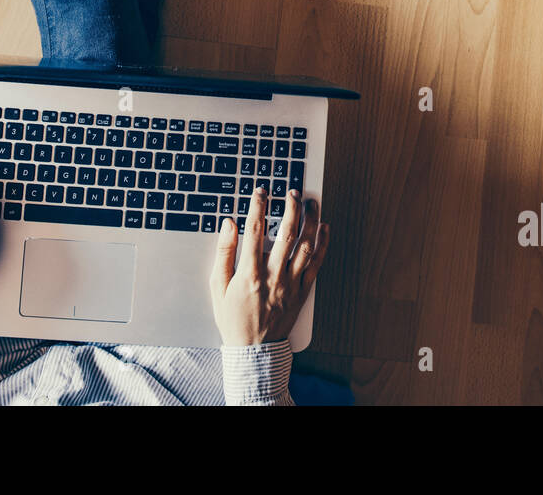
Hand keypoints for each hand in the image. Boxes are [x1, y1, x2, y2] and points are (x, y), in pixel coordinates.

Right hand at [210, 188, 329, 345]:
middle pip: (286, 233)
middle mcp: (273, 276)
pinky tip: (325, 228)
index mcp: (249, 274)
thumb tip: (228, 225)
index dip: (258, 207)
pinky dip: (323, 244)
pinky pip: (317, 264)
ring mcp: (291, 284)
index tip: (261, 192)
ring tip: (311, 203)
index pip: (255, 231)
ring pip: (306, 246)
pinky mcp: (303, 291)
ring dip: (311, 221)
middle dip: (290, 208)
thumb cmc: (233, 318)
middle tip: (292, 192)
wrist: (253, 350)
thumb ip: (223, 253)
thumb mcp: (217, 287)